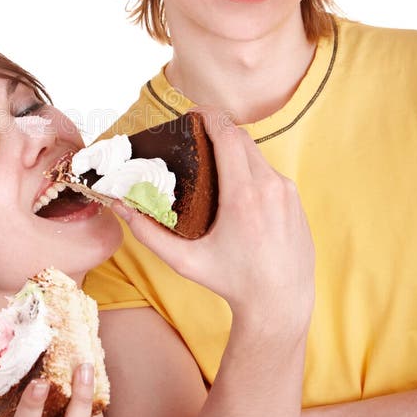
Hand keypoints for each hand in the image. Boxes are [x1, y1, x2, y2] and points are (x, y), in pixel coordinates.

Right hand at [113, 108, 314, 337]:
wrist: (281, 304)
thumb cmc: (231, 283)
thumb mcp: (185, 261)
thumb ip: (148, 233)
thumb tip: (121, 206)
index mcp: (243, 197)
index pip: (228, 136)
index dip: (210, 116)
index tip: (193, 113)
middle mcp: (270, 188)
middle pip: (242, 139)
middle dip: (218, 130)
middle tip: (194, 135)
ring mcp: (287, 193)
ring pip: (257, 155)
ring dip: (235, 152)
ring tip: (212, 163)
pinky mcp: (296, 200)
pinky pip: (270, 173)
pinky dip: (250, 171)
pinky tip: (235, 188)